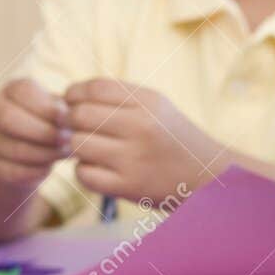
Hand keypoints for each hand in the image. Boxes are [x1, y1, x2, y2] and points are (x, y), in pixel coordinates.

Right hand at [0, 77, 68, 188]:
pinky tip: (49, 166)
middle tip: (66, 139)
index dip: (45, 106)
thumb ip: (62, 112)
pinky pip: (14, 170)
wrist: (32, 156)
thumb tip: (68, 118)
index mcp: (11, 90)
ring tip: (64, 153)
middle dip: (42, 130)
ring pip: (14, 147)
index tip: (67, 118)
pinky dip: (36, 170)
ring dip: (45, 152)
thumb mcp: (58, 111)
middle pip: (9, 117)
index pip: (22, 91)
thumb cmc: (51, 124)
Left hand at [63, 79, 223, 203]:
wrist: (207, 178)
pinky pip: (84, 174)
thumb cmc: (173, 138)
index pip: (94, 87)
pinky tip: (97, 169)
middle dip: (71, 121)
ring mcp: (134, 158)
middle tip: (78, 128)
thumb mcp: (156, 106)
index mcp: (148, 101)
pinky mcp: (129, 186)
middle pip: (79, 115)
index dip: (74, 93)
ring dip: (77, 147)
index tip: (72, 102)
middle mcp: (142, 126)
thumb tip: (67, 98)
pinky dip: (84, 172)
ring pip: (77, 144)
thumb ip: (118, 97)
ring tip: (90, 149)